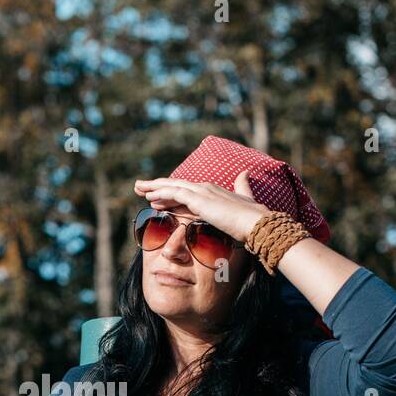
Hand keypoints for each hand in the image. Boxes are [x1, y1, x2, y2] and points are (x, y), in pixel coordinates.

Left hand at [133, 170, 268, 243]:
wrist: (257, 223)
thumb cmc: (251, 218)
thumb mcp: (245, 200)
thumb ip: (242, 187)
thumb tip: (245, 173)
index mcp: (212, 191)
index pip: (185, 189)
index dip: (169, 190)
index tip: (155, 195)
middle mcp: (205, 188)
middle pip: (175, 184)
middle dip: (156, 185)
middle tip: (139, 186)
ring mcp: (201, 192)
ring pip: (171, 187)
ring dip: (153, 188)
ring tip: (138, 189)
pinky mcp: (199, 200)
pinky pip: (175, 194)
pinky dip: (161, 194)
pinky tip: (149, 198)